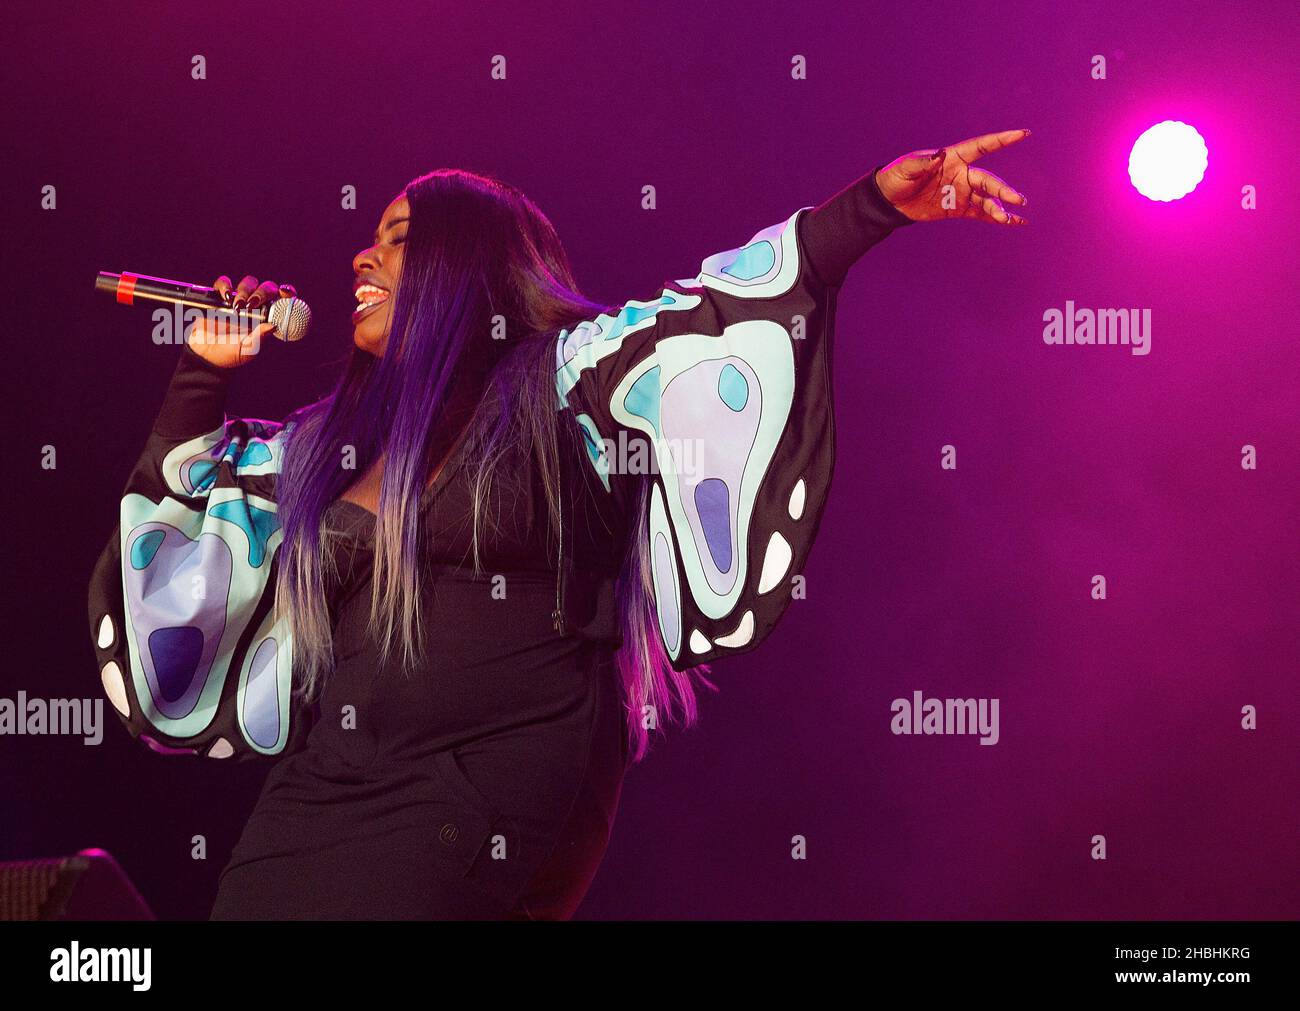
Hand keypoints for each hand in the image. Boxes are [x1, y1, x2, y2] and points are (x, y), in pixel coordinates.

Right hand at [186, 274, 297, 368]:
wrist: (203, 354)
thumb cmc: (228, 355)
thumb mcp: (247, 351)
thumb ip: (259, 339)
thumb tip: (272, 326)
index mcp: (266, 320)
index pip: (281, 302)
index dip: (287, 294)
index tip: (284, 292)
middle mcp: (255, 308)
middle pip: (267, 288)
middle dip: (262, 292)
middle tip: (252, 304)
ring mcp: (238, 301)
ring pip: (248, 283)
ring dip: (245, 290)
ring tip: (236, 307)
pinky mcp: (219, 298)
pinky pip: (224, 283)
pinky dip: (225, 286)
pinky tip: (225, 297)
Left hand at [875, 129, 1029, 225]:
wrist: (890, 201)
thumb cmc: (897, 177)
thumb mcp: (905, 168)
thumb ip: (922, 162)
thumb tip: (938, 156)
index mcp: (952, 158)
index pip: (981, 147)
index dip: (1001, 140)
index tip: (1022, 134)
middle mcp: (962, 174)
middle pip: (987, 180)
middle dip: (1002, 190)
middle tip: (1017, 200)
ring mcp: (962, 192)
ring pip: (986, 199)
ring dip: (999, 208)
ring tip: (1009, 218)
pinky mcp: (958, 209)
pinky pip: (981, 213)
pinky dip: (996, 218)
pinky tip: (1013, 222)